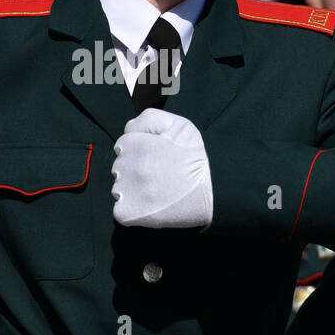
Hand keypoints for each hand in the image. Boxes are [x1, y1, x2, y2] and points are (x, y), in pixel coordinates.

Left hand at [111, 109, 212, 227]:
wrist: (216, 191)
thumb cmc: (197, 157)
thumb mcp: (178, 125)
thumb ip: (148, 120)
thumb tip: (128, 129)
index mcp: (137, 145)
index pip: (122, 146)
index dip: (138, 151)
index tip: (155, 159)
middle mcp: (129, 168)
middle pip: (119, 168)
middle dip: (134, 170)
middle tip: (158, 176)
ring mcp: (128, 192)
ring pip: (118, 189)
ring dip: (132, 191)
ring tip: (156, 192)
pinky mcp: (130, 214)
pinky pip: (120, 211)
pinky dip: (131, 211)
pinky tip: (150, 207)